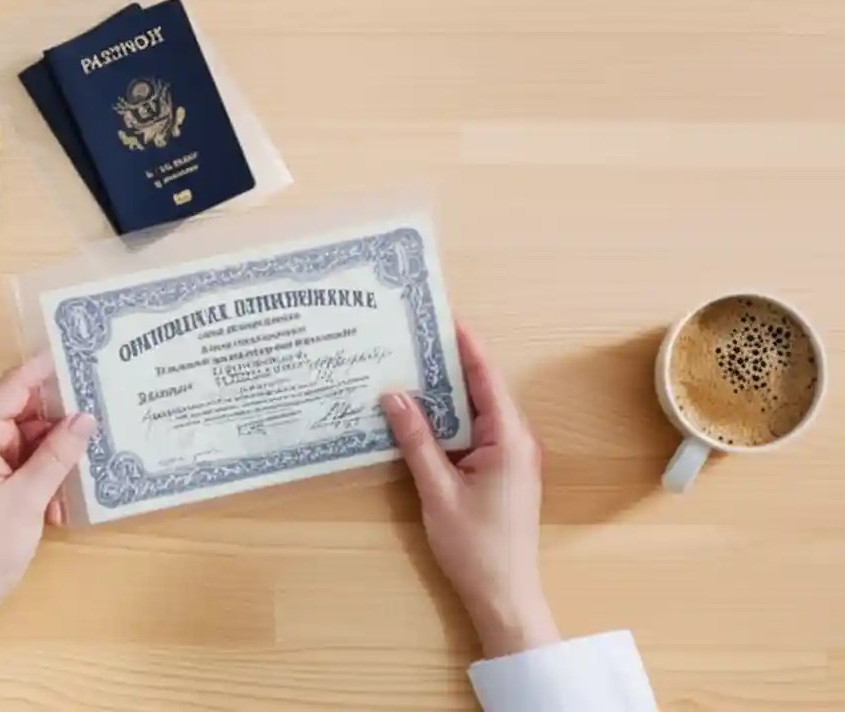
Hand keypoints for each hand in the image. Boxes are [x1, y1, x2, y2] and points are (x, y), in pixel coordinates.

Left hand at [0, 352, 96, 666]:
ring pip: (30, 441)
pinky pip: (25, 464)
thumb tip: (86, 417)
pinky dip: (45, 476)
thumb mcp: (28, 499)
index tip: (76, 349)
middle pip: (24, 414)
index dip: (44, 369)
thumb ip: (57, 455)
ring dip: (55, 457)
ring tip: (86, 467)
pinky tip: (62, 499)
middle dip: (60, 422)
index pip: (12, 390)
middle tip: (102, 410)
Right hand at [381, 325, 559, 658]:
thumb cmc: (475, 546)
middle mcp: (516, 441)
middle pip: (481, 390)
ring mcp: (511, 457)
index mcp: (509, 439)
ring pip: (475, 412)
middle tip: (413, 338)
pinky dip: (449, 420)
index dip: (465, 345)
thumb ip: (417, 440)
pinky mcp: (500, 472)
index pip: (486, 378)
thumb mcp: (438, 490)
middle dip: (449, 364)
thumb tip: (394, 395)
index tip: (442, 316)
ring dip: (446, 393)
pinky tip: (421, 415)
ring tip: (410, 368)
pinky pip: (474, 433)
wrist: (504, 594)